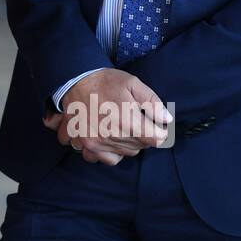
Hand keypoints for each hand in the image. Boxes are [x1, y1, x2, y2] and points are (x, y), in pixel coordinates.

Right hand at [47, 68, 172, 164]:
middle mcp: (113, 135)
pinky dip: (108, 152)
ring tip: (120, 127)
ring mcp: (98, 142)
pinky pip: (104, 159)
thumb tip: (166, 120)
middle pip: (141, 147)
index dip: (159, 131)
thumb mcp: (132, 83)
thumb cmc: (106, 81)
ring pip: (125, 154)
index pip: (157, 139)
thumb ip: (152, 102)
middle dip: (142, 135)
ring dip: (126, 144)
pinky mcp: (87, 145)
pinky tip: (107, 138)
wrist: (74, 81)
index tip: (155, 124)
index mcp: (128, 120)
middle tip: (133, 119)